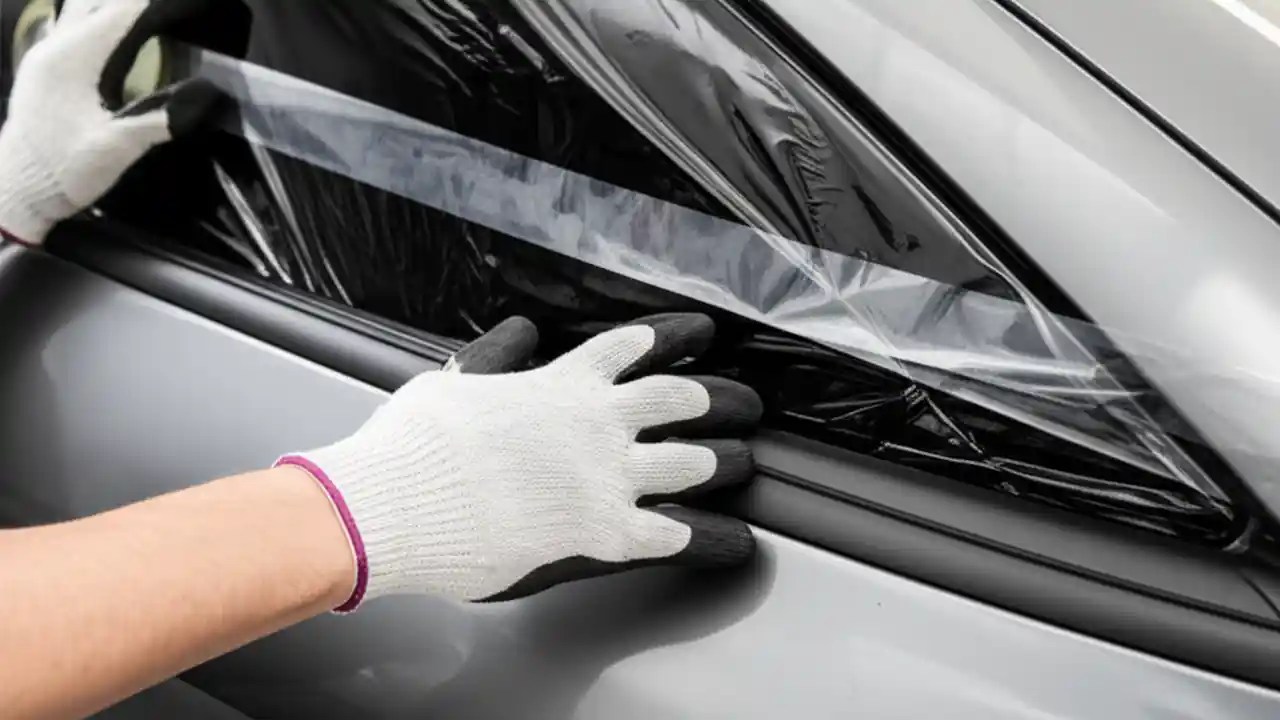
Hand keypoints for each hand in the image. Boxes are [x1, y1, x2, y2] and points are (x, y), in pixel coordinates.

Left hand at [0, 0, 225, 244]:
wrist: (19, 190)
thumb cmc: (66, 169)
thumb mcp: (118, 147)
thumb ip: (162, 116)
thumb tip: (210, 91)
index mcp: (72, 59)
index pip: (120, 14)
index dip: (155, 4)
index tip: (190, 4)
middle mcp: (54, 46)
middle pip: (97, 4)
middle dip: (133, 3)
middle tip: (167, 9)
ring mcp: (43, 54)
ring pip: (81, 10)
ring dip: (113, 7)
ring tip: (145, 12)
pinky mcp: (42, 67)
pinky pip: (72, 24)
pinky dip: (97, 17)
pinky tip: (114, 28)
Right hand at [279, 313, 762, 608]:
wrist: (398, 500)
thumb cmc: (417, 442)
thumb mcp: (456, 380)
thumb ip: (497, 356)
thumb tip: (519, 328)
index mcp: (564, 381)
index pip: (635, 346)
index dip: (676, 335)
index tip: (703, 331)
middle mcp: (598, 421)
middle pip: (684, 398)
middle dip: (723, 398)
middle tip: (746, 402)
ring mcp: (608, 476)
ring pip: (694, 461)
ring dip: (726, 461)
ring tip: (745, 462)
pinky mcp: (605, 531)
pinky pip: (676, 534)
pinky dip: (710, 538)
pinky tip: (734, 540)